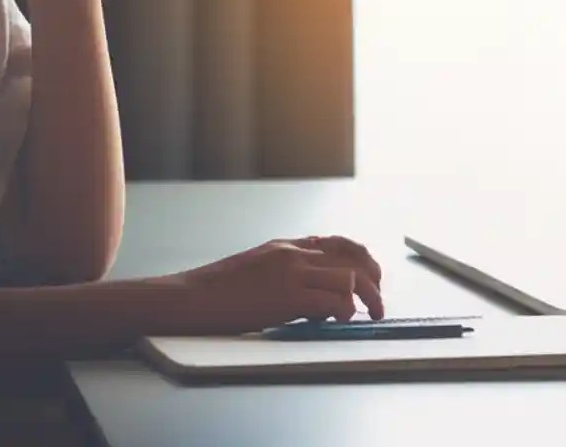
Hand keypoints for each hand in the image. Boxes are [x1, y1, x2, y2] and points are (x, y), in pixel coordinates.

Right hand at [169, 236, 384, 333]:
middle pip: (352, 256)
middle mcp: (292, 253)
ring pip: (350, 277)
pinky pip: (334, 301)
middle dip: (374, 278)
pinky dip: (347, 312)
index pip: (337, 243)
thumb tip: (312, 295)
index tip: (371, 278)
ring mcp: (291, 272)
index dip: (361, 260)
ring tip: (372, 315)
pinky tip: (344, 321)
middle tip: (379, 302)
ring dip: (368, 298)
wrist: (187, 298)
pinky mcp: (287, 296)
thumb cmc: (214, 292)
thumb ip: (283, 273)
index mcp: (285, 246)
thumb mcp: (254, 269)